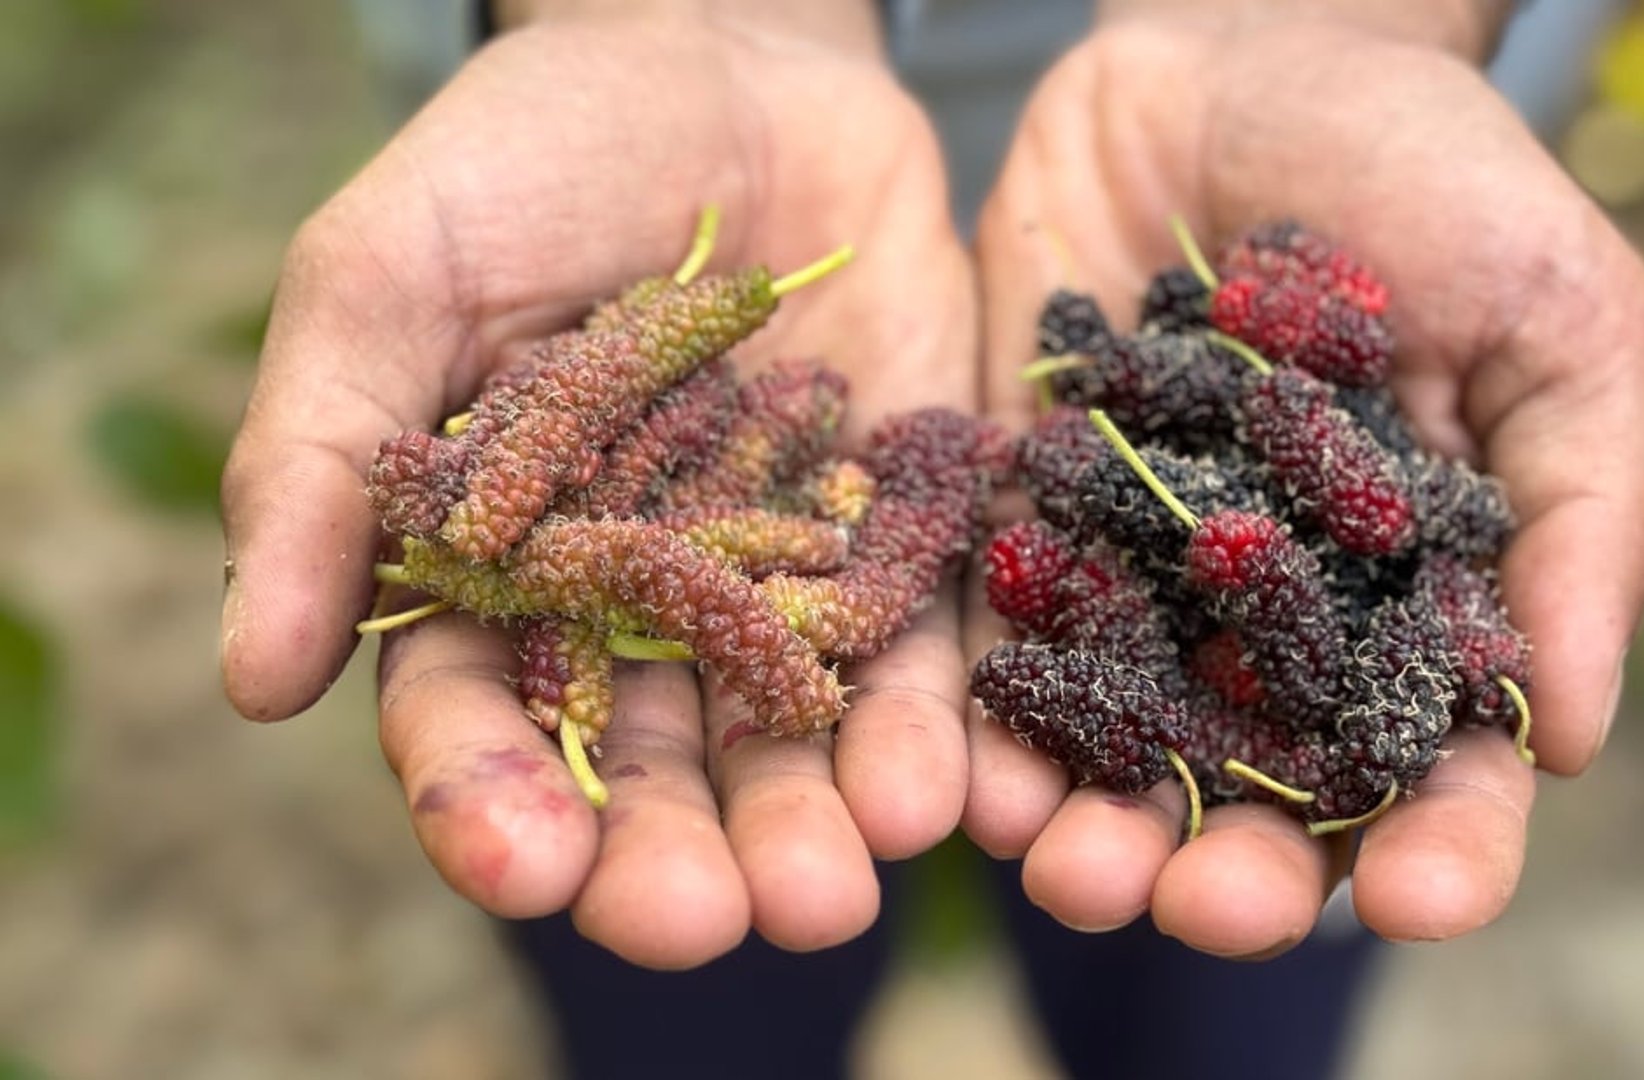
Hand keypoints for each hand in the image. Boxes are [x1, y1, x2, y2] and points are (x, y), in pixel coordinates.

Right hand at [219, 5, 975, 966]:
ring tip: (827, 894)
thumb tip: (254, 681)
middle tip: (697, 923)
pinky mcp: (900, 519)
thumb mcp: (387, 274)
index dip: (490, 798)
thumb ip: (325, 463)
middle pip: (647, 759)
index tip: (522, 865)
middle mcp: (641, 596)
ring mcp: (779, 565)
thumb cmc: (525, 153)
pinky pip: (919, 639)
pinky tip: (936, 793)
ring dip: (805, 821)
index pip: (480, 717)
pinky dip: (927, 720)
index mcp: (498, 569)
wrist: (725, 52)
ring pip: (785, 729)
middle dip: (667, 850)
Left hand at [967, 9, 1643, 954]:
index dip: (1443, 843)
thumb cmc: (1432, 179)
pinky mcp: (1018, 515)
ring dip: (1096, 830)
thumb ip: (1577, 518)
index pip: (1439, 764)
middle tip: (1204, 911)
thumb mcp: (1558, 320)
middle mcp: (1269, 622)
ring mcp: (1136, 577)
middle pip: (1259, 793)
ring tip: (1074, 875)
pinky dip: (982, 719)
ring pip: (1117, 747)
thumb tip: (1573, 738)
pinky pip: (994, 638)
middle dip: (1238, 872)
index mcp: (1411, 603)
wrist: (1244, 57)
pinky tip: (973, 781)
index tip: (1423, 897)